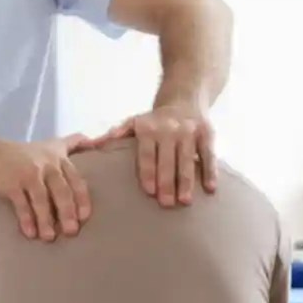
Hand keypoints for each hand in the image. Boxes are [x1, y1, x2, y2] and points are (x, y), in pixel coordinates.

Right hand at [0, 134, 94, 240]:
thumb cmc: (27, 153)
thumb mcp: (52, 144)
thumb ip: (75, 142)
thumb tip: (100, 140)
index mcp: (59, 159)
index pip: (76, 180)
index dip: (82, 200)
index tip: (84, 218)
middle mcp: (46, 165)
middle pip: (61, 191)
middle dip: (67, 212)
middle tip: (71, 232)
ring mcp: (28, 174)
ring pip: (41, 199)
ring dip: (46, 220)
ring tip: (49, 237)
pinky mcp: (11, 183)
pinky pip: (21, 204)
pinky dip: (26, 219)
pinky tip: (30, 233)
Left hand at [94, 104, 216, 206]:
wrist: (184, 98)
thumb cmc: (154, 120)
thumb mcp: (133, 122)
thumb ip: (116, 135)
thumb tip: (92, 146)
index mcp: (148, 128)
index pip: (147, 154)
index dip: (148, 172)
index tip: (149, 191)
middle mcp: (169, 129)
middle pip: (167, 160)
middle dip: (167, 183)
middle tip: (166, 203)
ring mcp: (189, 131)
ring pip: (188, 160)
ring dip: (187, 182)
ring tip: (185, 201)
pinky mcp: (207, 134)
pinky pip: (209, 155)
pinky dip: (210, 171)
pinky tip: (210, 189)